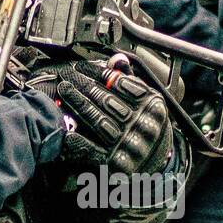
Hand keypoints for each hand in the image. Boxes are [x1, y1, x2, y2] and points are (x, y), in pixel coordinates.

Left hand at [56, 60, 172, 176]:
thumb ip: (131, 80)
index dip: (98, 73)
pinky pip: (93, 150)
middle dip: (83, 85)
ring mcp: (130, 145)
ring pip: (98, 121)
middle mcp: (143, 125)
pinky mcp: (116, 162)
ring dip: (77, 104)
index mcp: (152, 106)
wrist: (160, 163)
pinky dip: (78, 140)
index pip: (121, 84)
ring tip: (63, 91)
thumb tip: (115, 59)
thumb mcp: (148, 101)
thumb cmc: (149, 126)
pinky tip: (66, 130)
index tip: (81, 66)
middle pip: (108, 101)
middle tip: (66, 76)